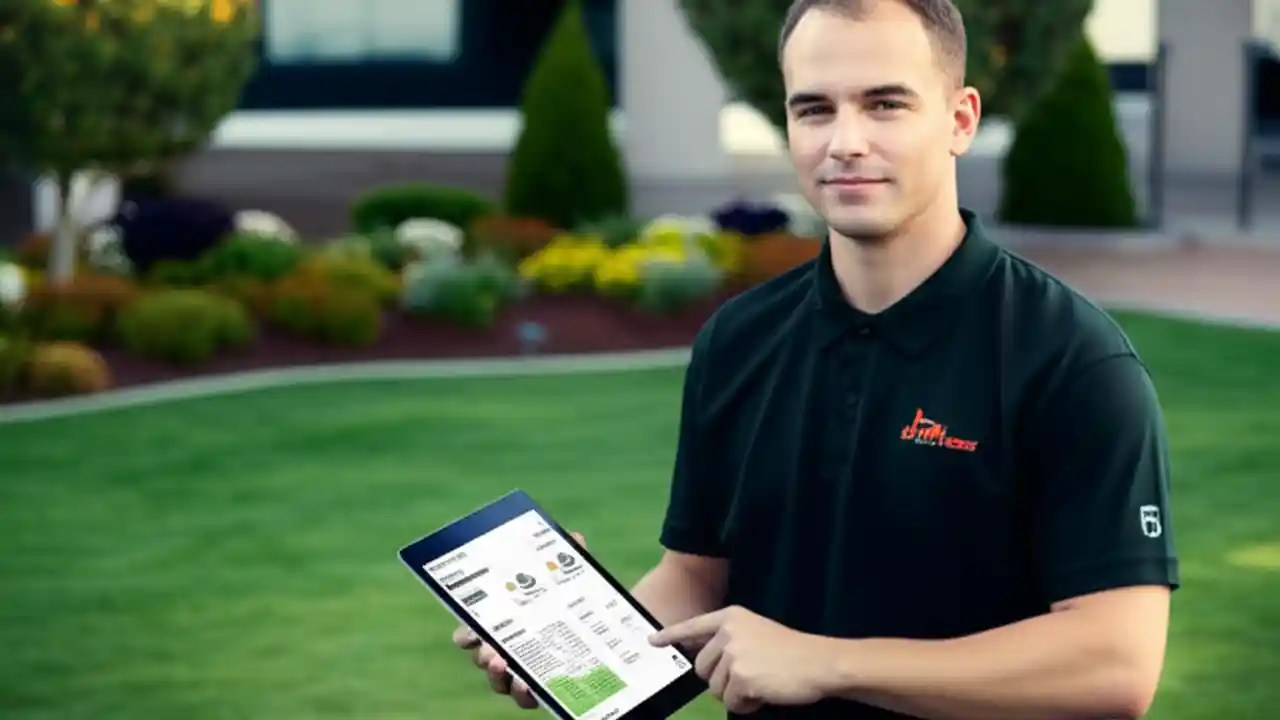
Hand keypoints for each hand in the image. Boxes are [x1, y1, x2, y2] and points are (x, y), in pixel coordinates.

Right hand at [451, 530, 587, 710]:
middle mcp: (510, 649)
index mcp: (508, 622)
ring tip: (505, 667)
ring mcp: (525, 671)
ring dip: (498, 677)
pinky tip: (529, 686)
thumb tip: (575, 538)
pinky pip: (527, 697)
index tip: (468, 635)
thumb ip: (572, 559)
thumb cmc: (580, 601)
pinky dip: (524, 694)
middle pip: (483, 656)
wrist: (614, 631)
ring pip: (500, 681)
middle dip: (482, 654)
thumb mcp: (576, 579)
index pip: (475, 630)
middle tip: (490, 652)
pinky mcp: (546, 689)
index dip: (466, 634)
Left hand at [649, 605, 838, 713]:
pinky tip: (764, 693)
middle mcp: (728, 632)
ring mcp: (734, 655)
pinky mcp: (741, 678)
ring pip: (714, 688)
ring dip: (735, 694)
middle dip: (720, 680)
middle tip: (749, 677)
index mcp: (731, 617)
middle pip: (701, 668)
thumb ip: (730, 641)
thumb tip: (704, 663)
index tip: (652, 641)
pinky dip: (746, 705)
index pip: (693, 626)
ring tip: (761, 682)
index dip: (671, 635)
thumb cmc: (792, 652)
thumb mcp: (756, 633)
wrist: (819, 663)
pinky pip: (731, 702)